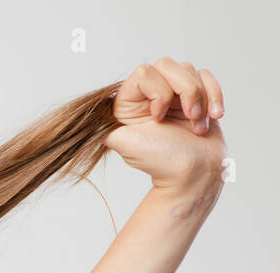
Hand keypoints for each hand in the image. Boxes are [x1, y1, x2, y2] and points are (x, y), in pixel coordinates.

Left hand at [104, 58, 227, 192]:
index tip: (158, 118)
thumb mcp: (123, 142)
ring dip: (200, 97)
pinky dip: (214, 95)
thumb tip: (91, 115)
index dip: (157, 91)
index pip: (144, 72)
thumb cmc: (161, 161)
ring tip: (197, 125)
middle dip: (185, 91)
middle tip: (189, 118)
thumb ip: (107, 124)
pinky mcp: (196, 96)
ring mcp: (173, 95)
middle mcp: (149, 96)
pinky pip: (206, 77)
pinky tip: (215, 116)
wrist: (194, 174)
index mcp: (128, 104)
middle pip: (168, 65)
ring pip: (189, 69)